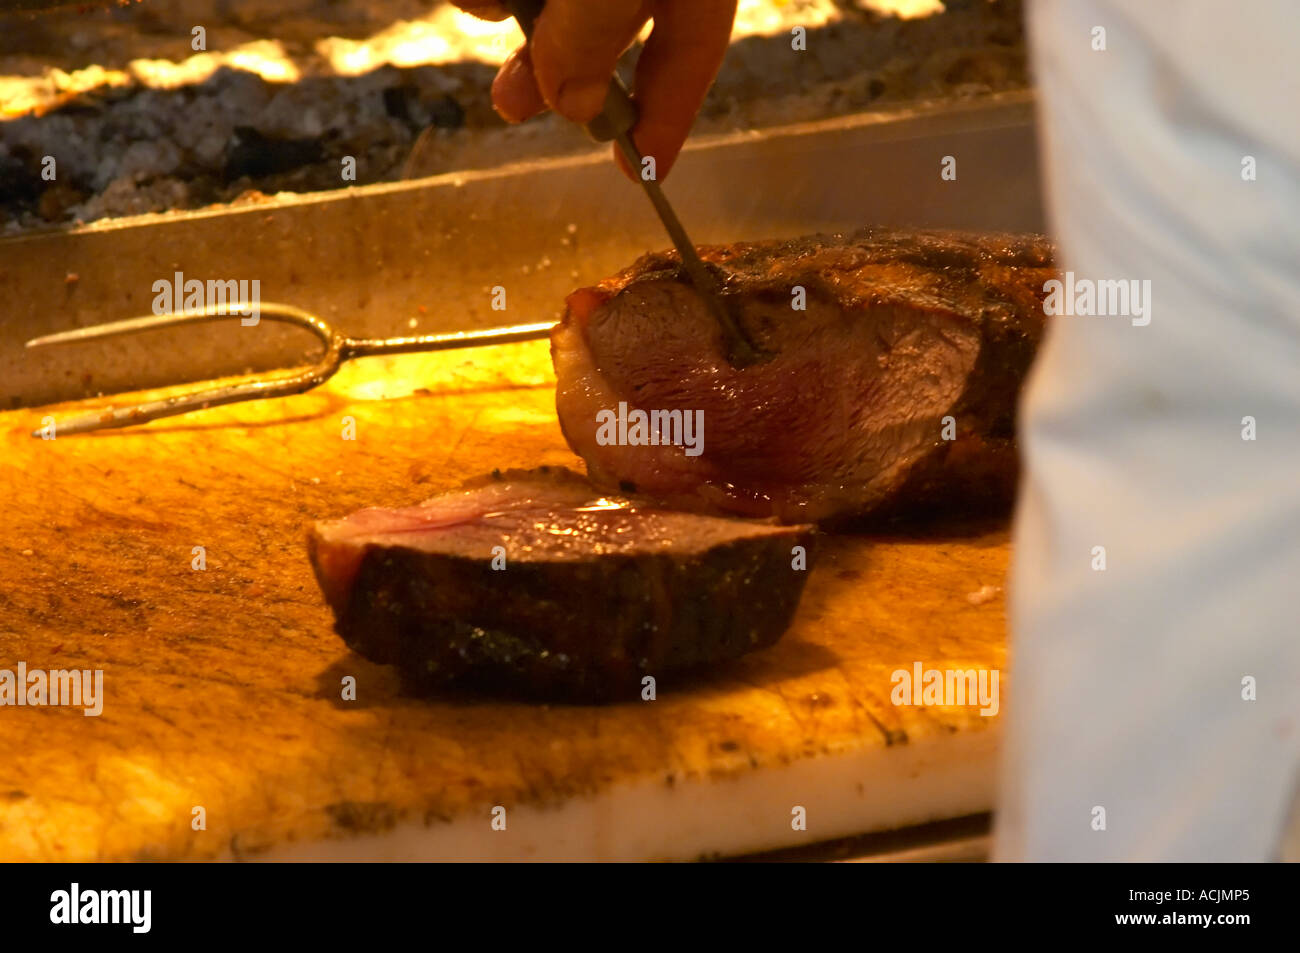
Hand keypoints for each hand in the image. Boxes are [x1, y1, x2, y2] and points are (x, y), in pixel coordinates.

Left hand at [455, 1, 735, 180]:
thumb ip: (597, 30)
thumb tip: (574, 103)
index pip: (691, 54)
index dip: (667, 119)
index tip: (644, 174)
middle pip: (612, 29)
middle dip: (557, 71)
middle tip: (515, 104)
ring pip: (557, 4)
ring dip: (515, 17)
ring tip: (486, 8)